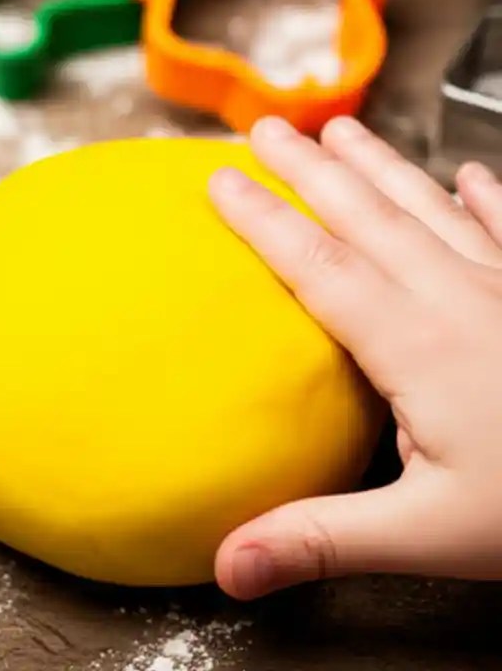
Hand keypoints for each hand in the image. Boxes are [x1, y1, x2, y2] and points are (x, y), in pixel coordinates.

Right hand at [208, 116, 501, 599]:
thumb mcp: (430, 535)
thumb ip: (323, 539)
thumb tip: (226, 566)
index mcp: (421, 349)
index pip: (323, 268)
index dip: (265, 220)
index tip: (221, 180)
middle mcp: (465, 304)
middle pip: (371, 220)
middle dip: (310, 170)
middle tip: (263, 129)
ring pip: (435, 212)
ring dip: (382, 167)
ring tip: (340, 130)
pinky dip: (488, 201)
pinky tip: (472, 176)